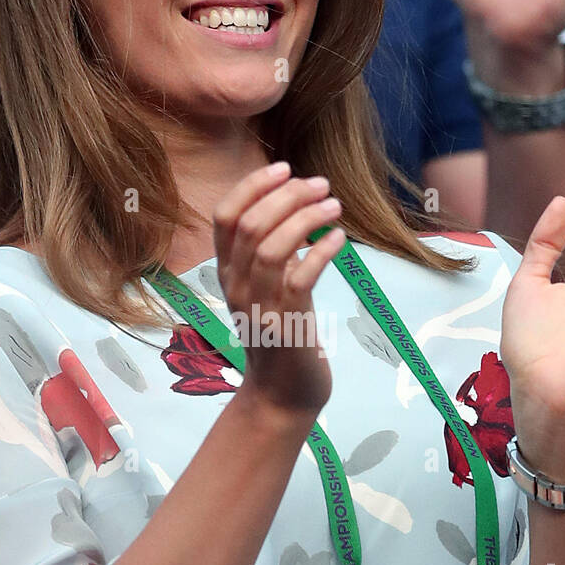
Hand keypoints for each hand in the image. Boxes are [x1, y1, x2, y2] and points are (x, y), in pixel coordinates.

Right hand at [213, 160, 344, 417]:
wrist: (283, 395)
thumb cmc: (281, 336)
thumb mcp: (268, 289)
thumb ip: (273, 253)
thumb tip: (296, 209)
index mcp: (227, 273)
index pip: (225, 217)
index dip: (253, 186)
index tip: (286, 169)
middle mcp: (236, 286)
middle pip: (251, 225)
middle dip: (288, 196)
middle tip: (321, 185)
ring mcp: (259, 306)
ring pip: (272, 247)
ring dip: (306, 218)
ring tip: (334, 205)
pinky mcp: (286, 324)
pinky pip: (300, 277)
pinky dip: (321, 251)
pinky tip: (339, 238)